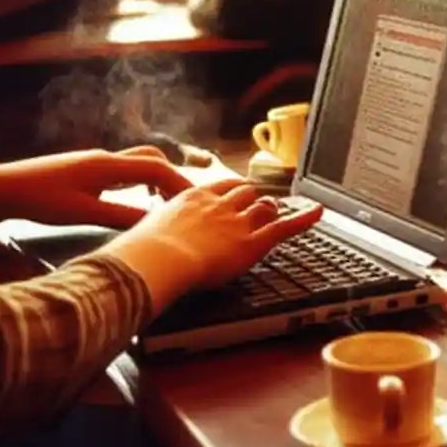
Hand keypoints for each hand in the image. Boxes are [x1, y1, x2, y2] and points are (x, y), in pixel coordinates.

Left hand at [0, 146, 191, 236]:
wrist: (0, 189)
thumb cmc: (39, 201)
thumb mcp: (83, 213)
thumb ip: (121, 216)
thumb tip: (155, 223)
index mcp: (106, 165)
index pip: (156, 167)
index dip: (179, 183)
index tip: (198, 201)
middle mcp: (104, 157)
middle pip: (151, 157)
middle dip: (172, 177)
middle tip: (185, 202)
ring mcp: (93, 162)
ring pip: (136, 162)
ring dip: (155, 178)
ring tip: (164, 203)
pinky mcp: (84, 170)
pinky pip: (123, 170)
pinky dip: (138, 181)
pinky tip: (134, 199)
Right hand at [98, 179, 322, 311]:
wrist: (157, 261)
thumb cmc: (141, 254)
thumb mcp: (141, 234)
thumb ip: (147, 235)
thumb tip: (128, 254)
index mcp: (191, 198)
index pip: (219, 186)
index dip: (231, 192)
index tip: (233, 195)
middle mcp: (218, 204)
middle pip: (245, 192)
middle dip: (252, 200)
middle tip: (255, 210)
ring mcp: (237, 221)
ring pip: (263, 206)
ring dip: (269, 211)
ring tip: (272, 217)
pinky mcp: (251, 241)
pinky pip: (284, 226)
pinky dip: (304, 219)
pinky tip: (318, 212)